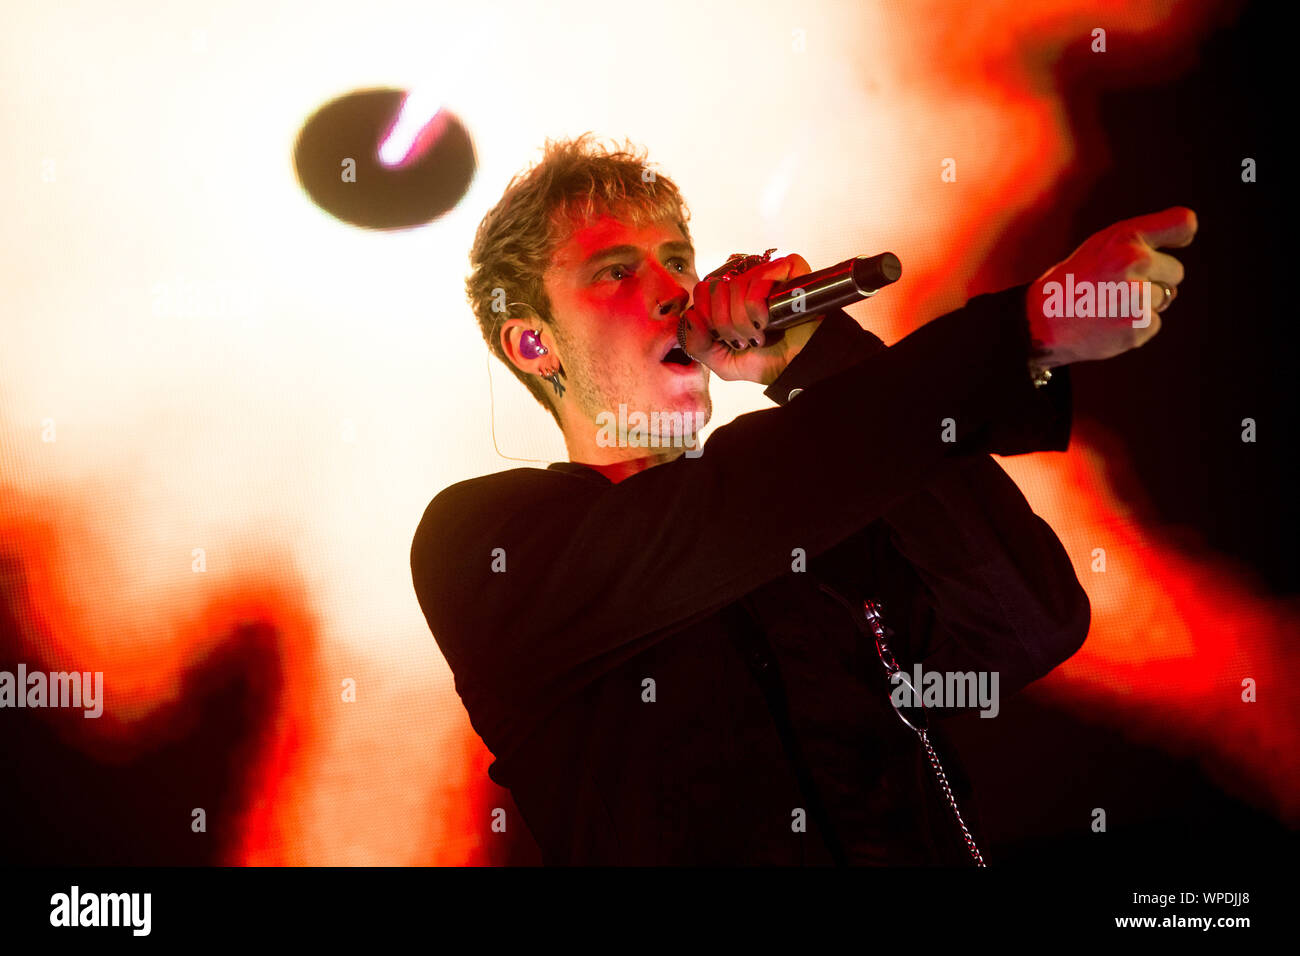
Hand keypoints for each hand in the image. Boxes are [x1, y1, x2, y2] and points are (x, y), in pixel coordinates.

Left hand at [678, 253, 823, 385]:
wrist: (802, 366)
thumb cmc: (768, 361)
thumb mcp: (722, 361)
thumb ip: (696, 344)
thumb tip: (688, 316)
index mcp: (727, 296)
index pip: (701, 291)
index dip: (708, 318)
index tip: (725, 338)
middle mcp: (745, 279)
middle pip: (714, 288)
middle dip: (725, 324)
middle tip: (744, 339)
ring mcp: (767, 271)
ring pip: (734, 286)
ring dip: (743, 321)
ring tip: (759, 335)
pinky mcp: (789, 267)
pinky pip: (759, 278)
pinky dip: (758, 307)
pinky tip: (768, 322)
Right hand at [1027, 206, 1196, 367]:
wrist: (1042, 321)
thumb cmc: (1077, 278)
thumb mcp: (1103, 244)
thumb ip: (1143, 236)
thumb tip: (1189, 236)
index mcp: (1126, 238)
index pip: (1183, 224)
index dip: (1181, 235)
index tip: (1179, 241)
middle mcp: (1136, 264)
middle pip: (1176, 273)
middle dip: (1155, 279)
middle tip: (1114, 285)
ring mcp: (1137, 298)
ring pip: (1164, 299)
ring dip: (1143, 304)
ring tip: (1108, 305)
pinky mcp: (1136, 328)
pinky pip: (1153, 324)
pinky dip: (1135, 326)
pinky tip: (1108, 323)